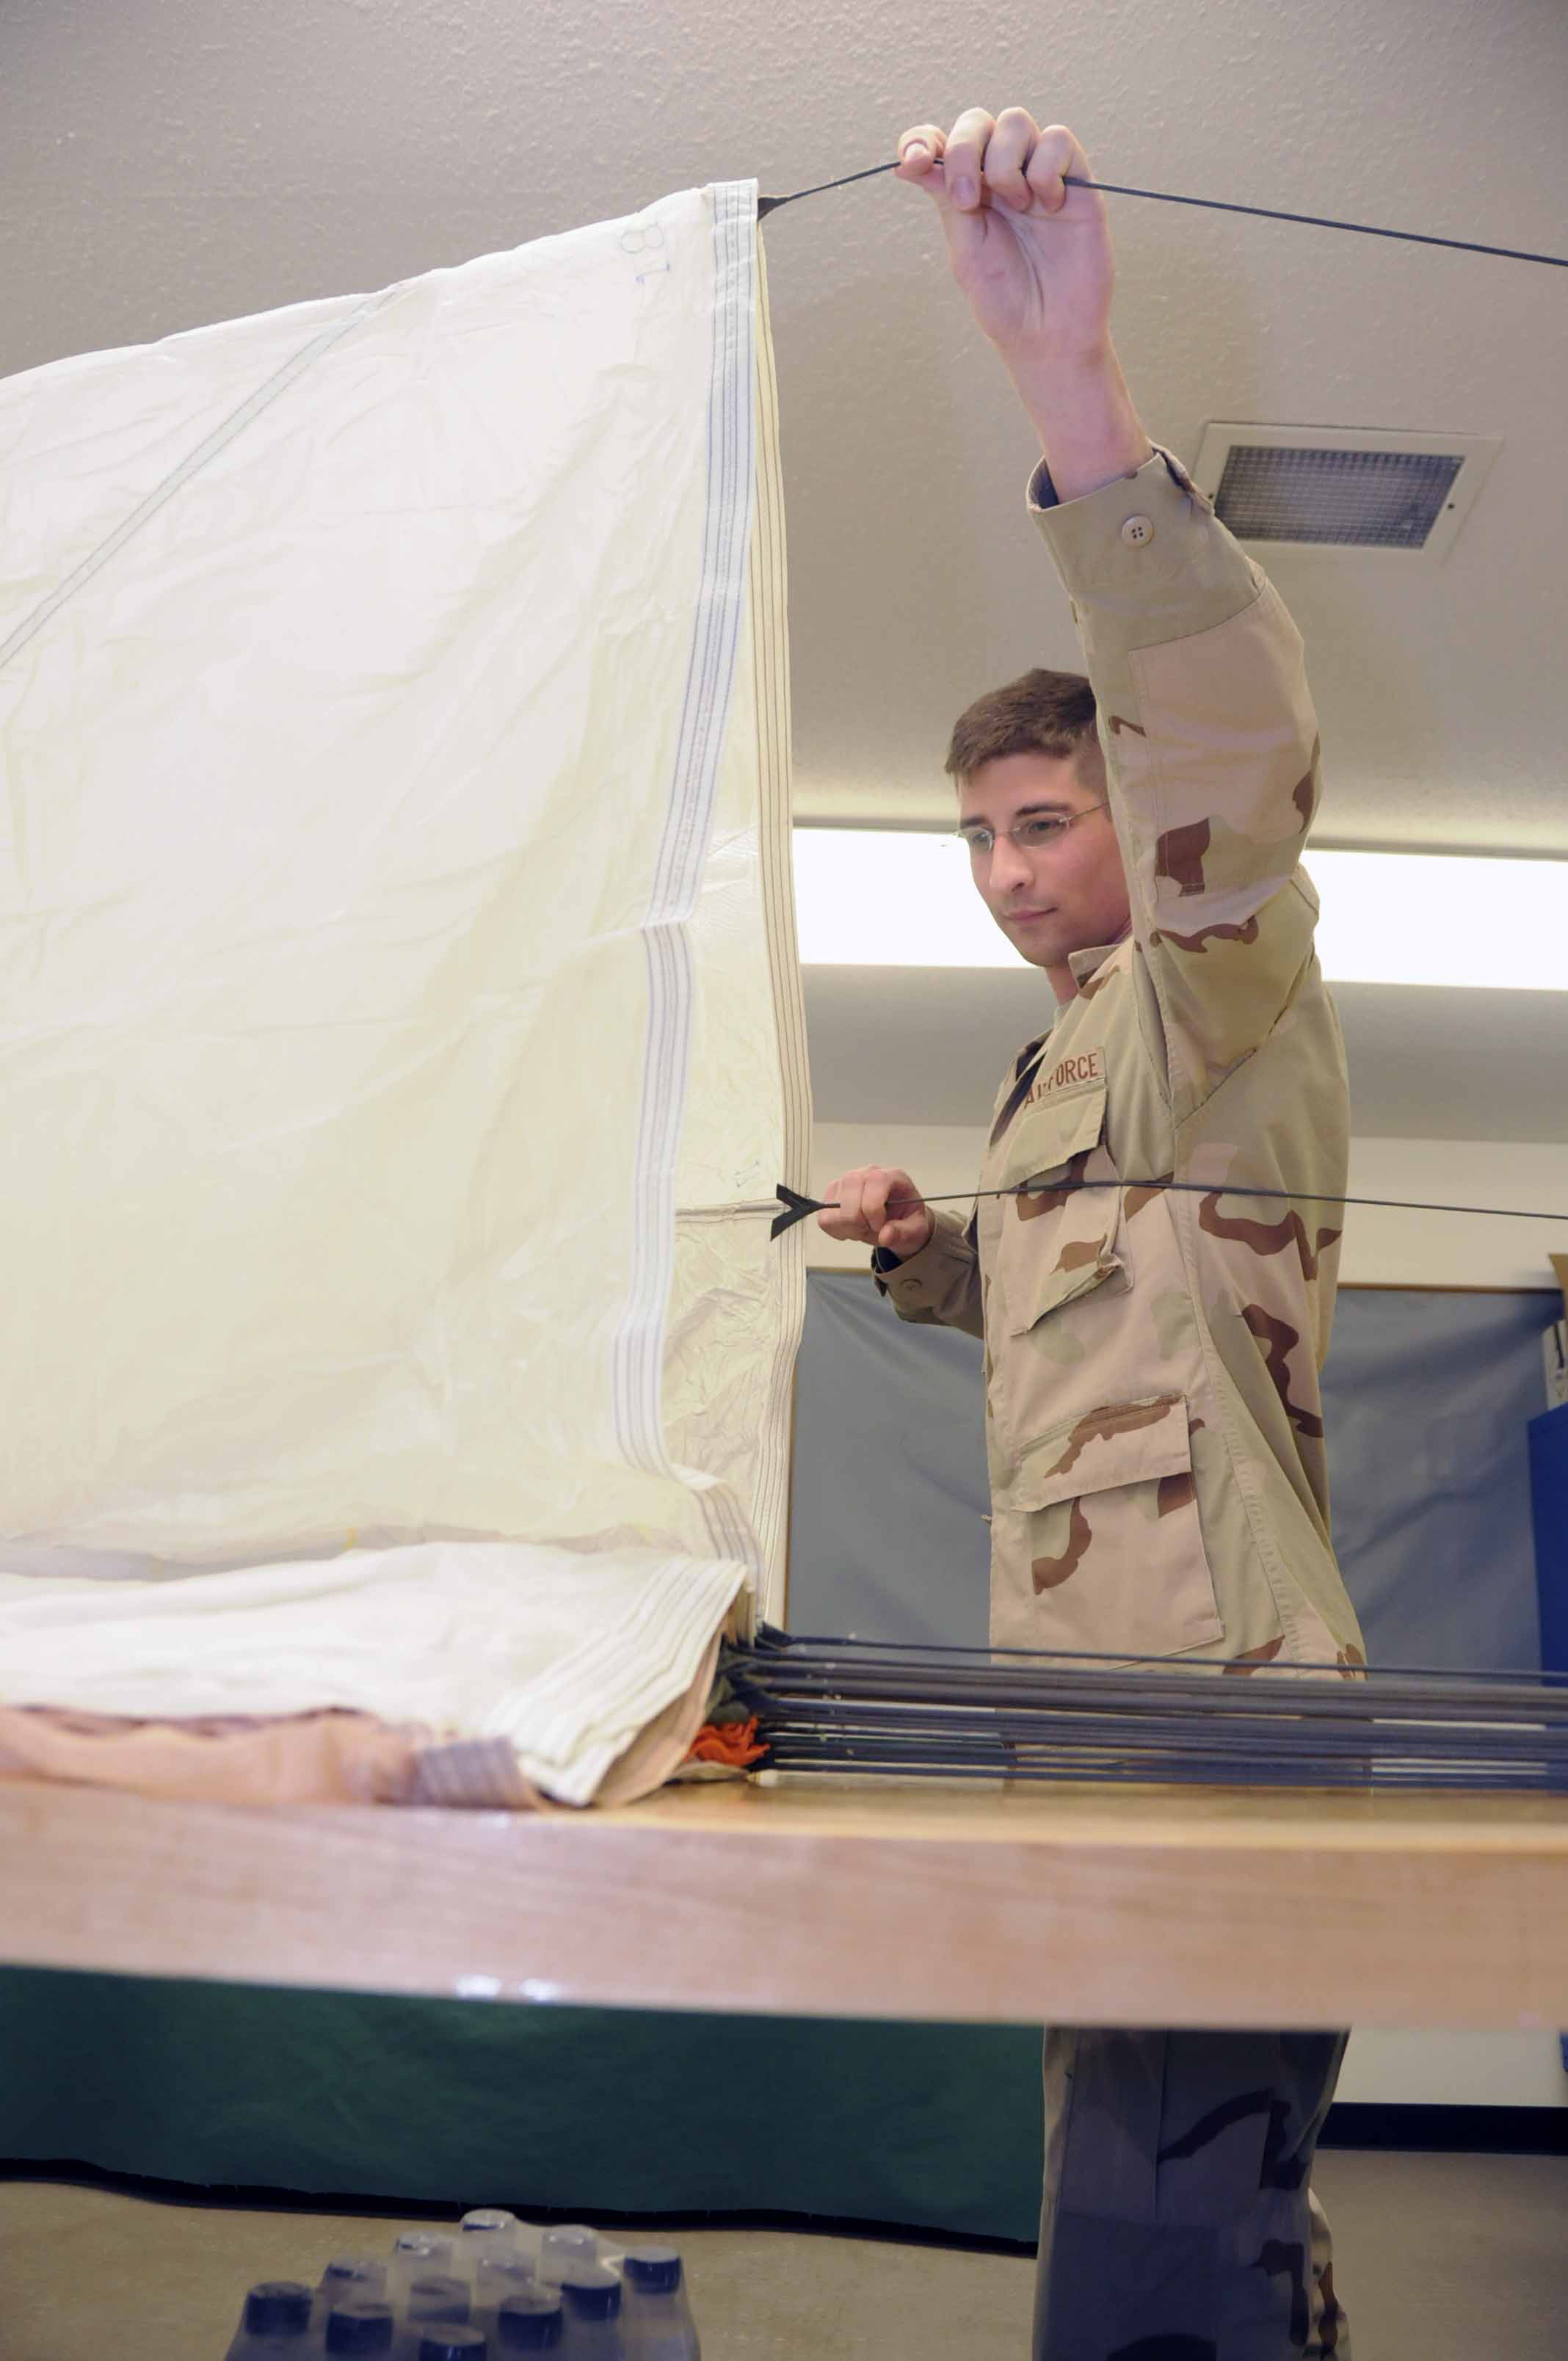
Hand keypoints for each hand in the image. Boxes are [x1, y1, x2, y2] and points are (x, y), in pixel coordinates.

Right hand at [817, 1167, 935, 1256]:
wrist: (898, 1222)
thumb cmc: (907, 1220)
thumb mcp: (915, 1230)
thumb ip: (903, 1233)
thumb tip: (885, 1235)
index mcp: (891, 1176)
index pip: (875, 1181)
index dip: (874, 1208)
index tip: (880, 1225)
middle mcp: (866, 1173)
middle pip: (850, 1187)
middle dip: (858, 1218)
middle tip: (870, 1229)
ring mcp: (846, 1183)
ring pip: (832, 1205)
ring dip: (846, 1226)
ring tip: (862, 1229)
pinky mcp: (833, 1196)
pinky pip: (824, 1217)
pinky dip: (836, 1230)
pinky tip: (851, 1229)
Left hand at [894, 109, 1113, 366]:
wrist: (1050, 331)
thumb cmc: (1007, 300)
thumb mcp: (965, 250)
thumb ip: (946, 199)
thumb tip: (910, 160)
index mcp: (968, 191)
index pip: (940, 143)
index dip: (921, 139)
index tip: (912, 160)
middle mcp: (1001, 175)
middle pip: (977, 122)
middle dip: (965, 151)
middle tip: (968, 200)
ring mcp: (1037, 173)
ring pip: (1016, 122)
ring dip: (1006, 164)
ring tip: (1019, 207)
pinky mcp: (1075, 177)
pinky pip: (1058, 138)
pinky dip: (1046, 169)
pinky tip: (1050, 206)